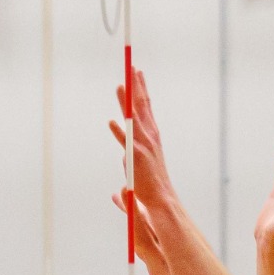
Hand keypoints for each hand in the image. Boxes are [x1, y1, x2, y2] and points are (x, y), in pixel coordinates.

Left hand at [109, 69, 174, 207]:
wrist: (162, 207)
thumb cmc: (152, 192)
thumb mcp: (140, 173)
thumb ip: (130, 166)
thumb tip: (121, 173)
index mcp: (151, 139)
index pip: (146, 110)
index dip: (141, 92)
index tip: (138, 75)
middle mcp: (150, 139)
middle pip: (141, 108)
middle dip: (136, 87)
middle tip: (132, 68)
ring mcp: (144, 148)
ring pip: (134, 119)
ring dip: (128, 102)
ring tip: (121, 85)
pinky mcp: (137, 159)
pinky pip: (127, 142)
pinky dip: (120, 132)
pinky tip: (111, 122)